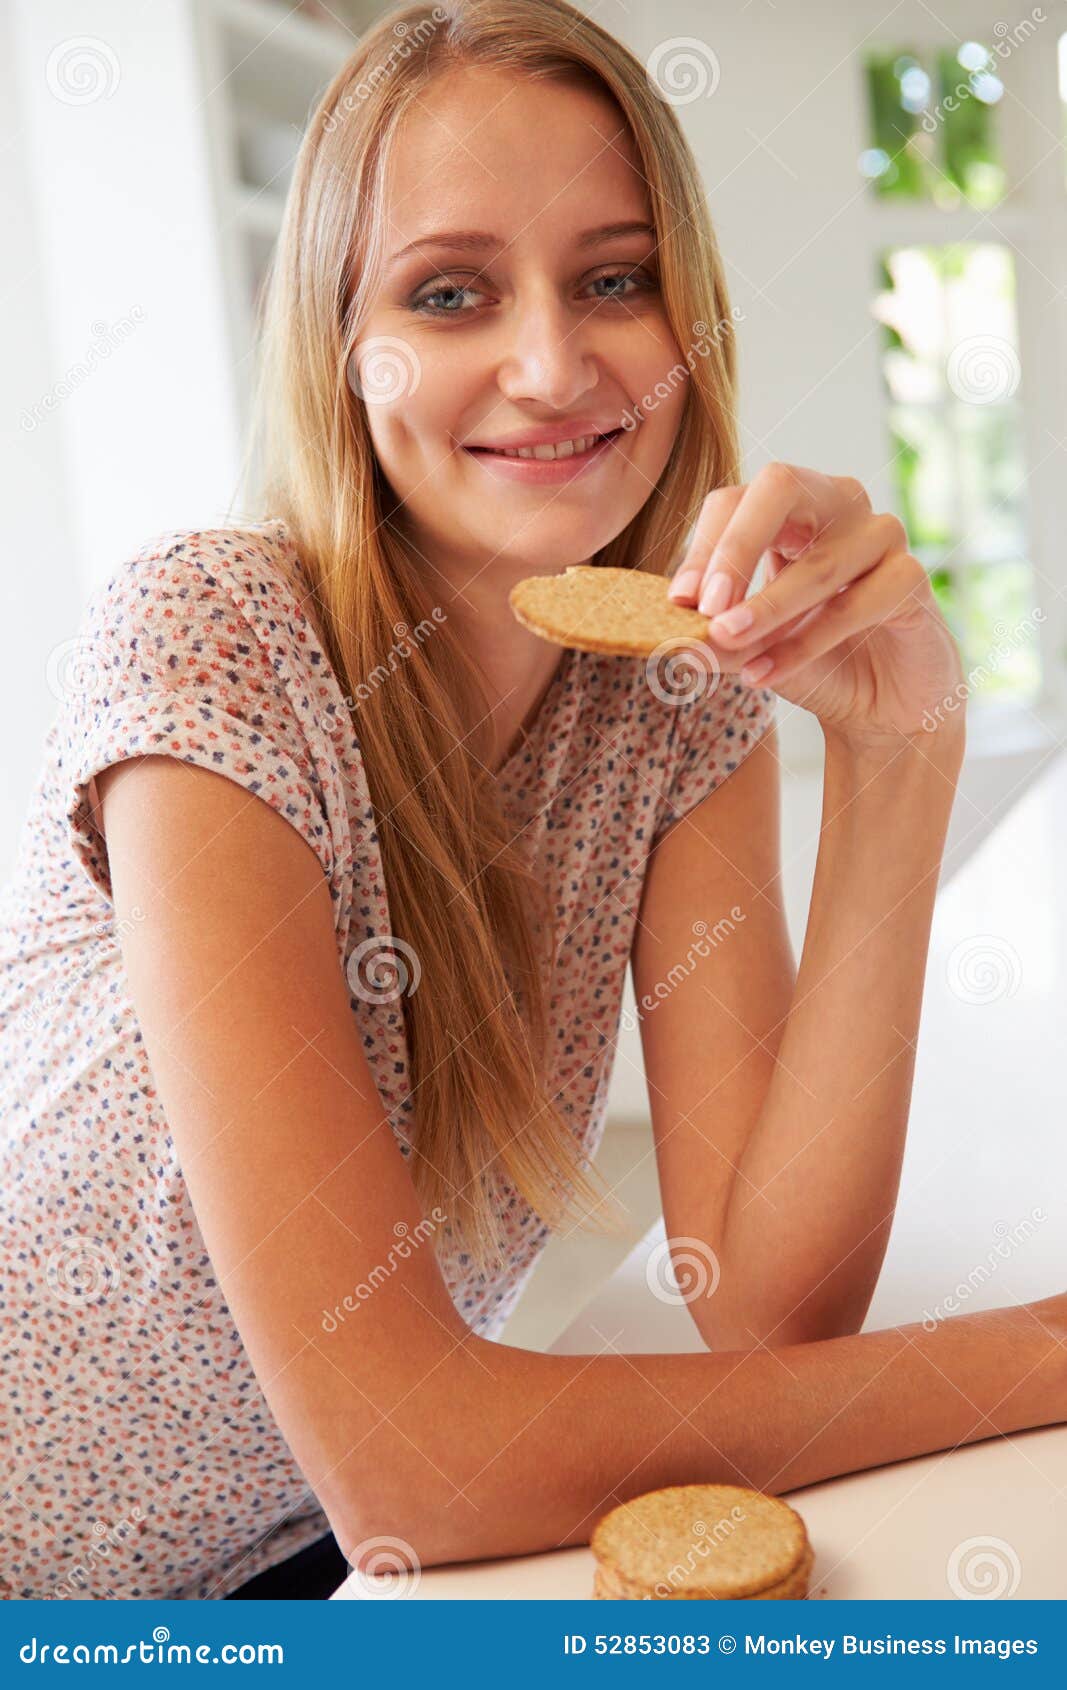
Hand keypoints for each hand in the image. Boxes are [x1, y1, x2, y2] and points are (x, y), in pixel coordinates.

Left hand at [668, 463, 965, 750]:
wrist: (881, 709)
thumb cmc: (814, 662)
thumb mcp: (752, 648)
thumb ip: (717, 638)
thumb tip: (675, 639)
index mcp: (790, 509)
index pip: (737, 499)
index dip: (705, 544)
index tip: (678, 600)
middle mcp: (838, 505)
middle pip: (779, 488)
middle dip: (735, 548)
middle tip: (707, 607)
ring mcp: (881, 535)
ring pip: (818, 562)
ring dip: (767, 610)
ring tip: (729, 646)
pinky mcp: (912, 578)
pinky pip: (855, 605)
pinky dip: (806, 643)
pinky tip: (768, 673)